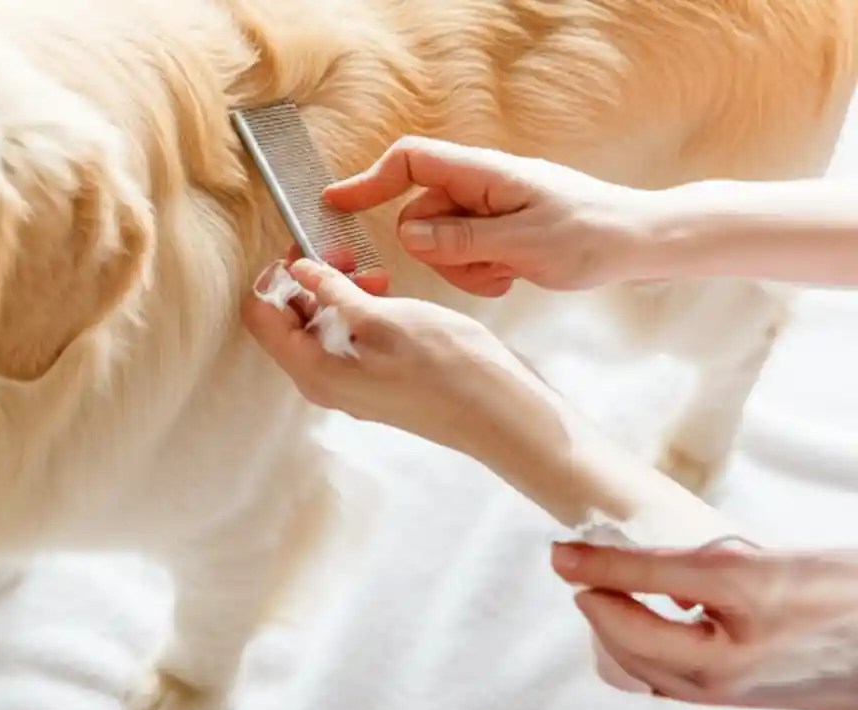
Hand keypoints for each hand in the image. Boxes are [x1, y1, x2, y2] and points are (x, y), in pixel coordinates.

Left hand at [241, 254, 559, 461]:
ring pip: (320, 327)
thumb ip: (333, 292)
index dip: (274, 277)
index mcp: (314, 371)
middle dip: (306, 280)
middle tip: (342, 254)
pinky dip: (357, 310)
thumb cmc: (447, 369)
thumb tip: (297, 270)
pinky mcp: (374, 380)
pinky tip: (385, 293)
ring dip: (336, 293)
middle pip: (287, 321)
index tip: (301, 250)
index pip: (261, 317)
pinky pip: (347, 338)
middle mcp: (324, 382)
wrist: (501, 415)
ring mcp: (349, 384)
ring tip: (371, 273)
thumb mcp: (384, 318)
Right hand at [324, 136, 663, 294]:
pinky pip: (465, 255)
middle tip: (485, 270)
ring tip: (507, 276)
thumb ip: (461, 239)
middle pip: (421, 215)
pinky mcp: (500, 232)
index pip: (410, 163)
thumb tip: (407, 233)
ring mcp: (490, 210)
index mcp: (484, 174)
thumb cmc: (594, 234)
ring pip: (441, 242)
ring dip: (464, 268)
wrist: (642, 243)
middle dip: (439, 252)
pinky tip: (514, 278)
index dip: (369, 181)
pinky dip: (481, 273)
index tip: (337, 205)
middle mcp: (482, 186)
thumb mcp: (524, 243)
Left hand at [552, 540, 857, 709]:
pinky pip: (679, 669)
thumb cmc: (843, 599)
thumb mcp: (746, 570)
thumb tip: (574, 560)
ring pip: (649, 665)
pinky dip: (655, 639)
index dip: (590, 575)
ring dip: (623, 625)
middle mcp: (715, 688)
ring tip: (615, 583)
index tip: (558, 552)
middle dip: (601, 604)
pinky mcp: (748, 688)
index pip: (622, 619)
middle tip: (580, 563)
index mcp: (711, 665)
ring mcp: (732, 692)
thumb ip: (658, 567)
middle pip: (627, 650)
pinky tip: (667, 609)